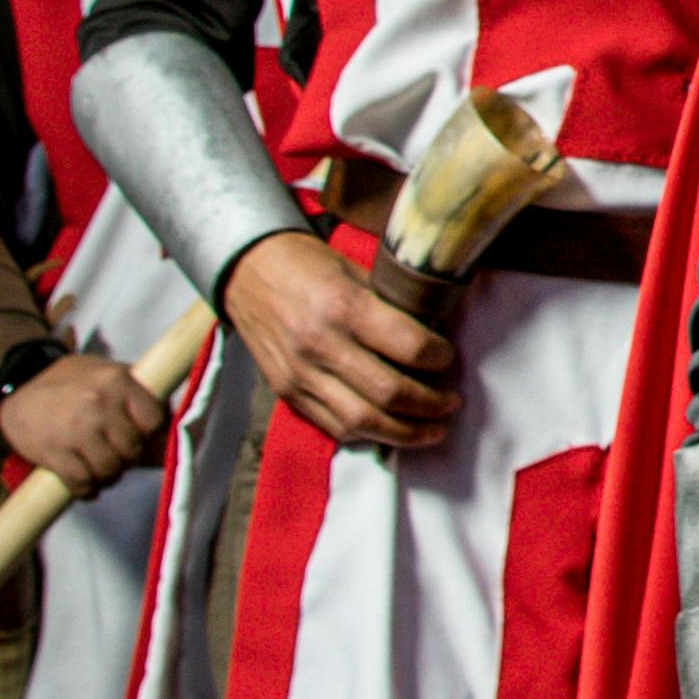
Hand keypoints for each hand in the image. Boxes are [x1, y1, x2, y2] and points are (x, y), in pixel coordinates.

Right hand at [0, 351, 169, 496]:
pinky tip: (86, 484)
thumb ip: (139, 399)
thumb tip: (170, 442)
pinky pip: (83, 483)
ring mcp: (76, 429)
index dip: (150, 434)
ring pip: (110, 470)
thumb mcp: (109, 376)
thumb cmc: (72, 383)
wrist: (17, 385)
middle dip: (128, 458)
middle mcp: (99, 403)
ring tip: (100, 469)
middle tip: (115, 455)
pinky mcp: (54, 452)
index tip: (139, 437)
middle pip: (133, 449)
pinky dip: (88, 490)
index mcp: (118, 380)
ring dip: (108, 476)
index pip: (155, 420)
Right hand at [222, 228, 461, 451]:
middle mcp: (320, 345)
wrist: (246, 272)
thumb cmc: (306, 264)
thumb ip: (391, 305)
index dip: (440, 358)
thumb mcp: (354, 270)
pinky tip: (392, 429)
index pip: (409, 347)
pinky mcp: (287, 393)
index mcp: (343, 306)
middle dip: (431, 403)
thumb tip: (434, 333)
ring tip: (433, 428)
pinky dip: (369, 434)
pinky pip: (334, 427)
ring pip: (362, 421)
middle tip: (451, 401)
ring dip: (406, 432)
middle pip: (389, 392)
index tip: (449, 357)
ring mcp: (300, 374)